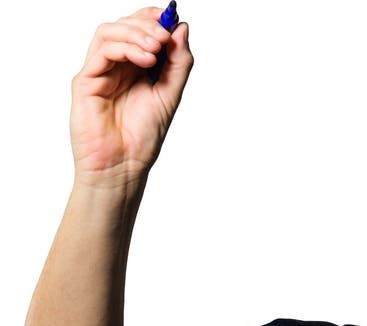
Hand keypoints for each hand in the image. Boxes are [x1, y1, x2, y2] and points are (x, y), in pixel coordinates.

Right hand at [70, 6, 193, 188]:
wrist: (123, 167)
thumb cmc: (143, 139)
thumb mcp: (169, 95)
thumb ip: (178, 63)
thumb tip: (181, 28)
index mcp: (136, 68)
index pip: (142, 30)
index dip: (155, 18)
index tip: (172, 18)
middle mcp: (117, 66)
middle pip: (125, 25)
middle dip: (147, 25)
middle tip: (164, 36)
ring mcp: (100, 71)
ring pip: (110, 32)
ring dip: (136, 33)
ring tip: (156, 48)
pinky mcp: (86, 80)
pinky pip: (101, 49)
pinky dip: (124, 47)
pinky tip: (145, 60)